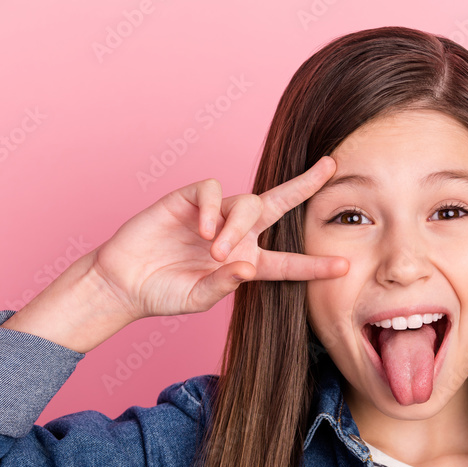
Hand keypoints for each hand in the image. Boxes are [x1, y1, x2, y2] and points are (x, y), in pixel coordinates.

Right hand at [91, 155, 348, 320]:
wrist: (123, 281)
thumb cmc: (162, 293)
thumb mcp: (197, 299)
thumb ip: (223, 286)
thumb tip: (248, 267)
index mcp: (245, 263)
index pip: (287, 262)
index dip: (314, 266)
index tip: (344, 265)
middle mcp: (236, 234)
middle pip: (278, 205)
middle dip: (305, 185)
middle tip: (331, 167)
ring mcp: (213, 215)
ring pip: (245, 202)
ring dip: (236, 226)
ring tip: (215, 251)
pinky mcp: (187, 200)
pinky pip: (211, 190)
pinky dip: (212, 208)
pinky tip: (203, 231)